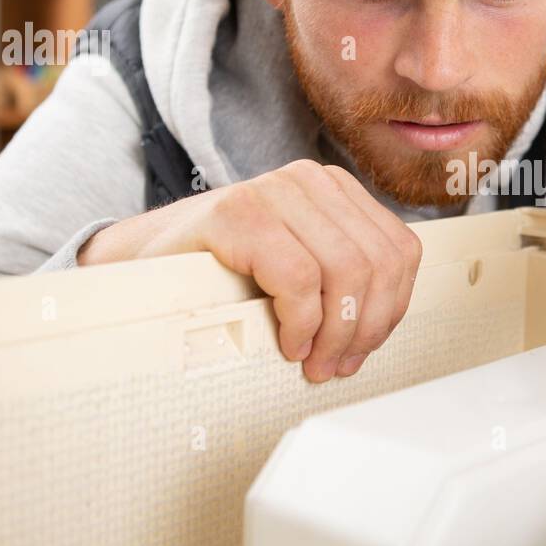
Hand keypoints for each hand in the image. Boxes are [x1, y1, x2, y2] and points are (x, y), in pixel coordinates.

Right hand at [78, 159, 421, 382]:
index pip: (400, 251)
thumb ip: (342, 279)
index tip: (363, 348)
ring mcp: (273, 191)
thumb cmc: (224, 273)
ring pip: (346, 271)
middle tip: (335, 365)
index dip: (391, 310)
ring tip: (313, 360)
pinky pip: (298, 278)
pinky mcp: (237, 213)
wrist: (145, 264)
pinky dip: (301, 322)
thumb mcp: (298, 268)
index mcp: (335, 190)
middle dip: (365, 328)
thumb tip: (383, 328)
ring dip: (334, 332)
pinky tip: (288, 342)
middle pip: (379, 264)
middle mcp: (310, 180)